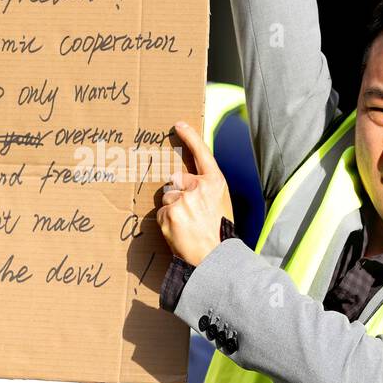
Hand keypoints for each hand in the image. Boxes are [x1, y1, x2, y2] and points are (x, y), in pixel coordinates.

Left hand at [156, 121, 233, 265]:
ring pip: (167, 198)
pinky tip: (179, 232)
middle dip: (179, 194)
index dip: (190, 136)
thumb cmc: (220, 232)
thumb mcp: (222, 203)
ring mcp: (183, 198)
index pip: (201, 153)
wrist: (216, 258)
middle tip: (191, 215)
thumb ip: (207, 188)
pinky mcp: (169, 212)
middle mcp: (199, 186)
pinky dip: (166, 222)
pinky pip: (161, 213)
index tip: (178, 125)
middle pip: (176, 180)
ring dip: (172, 210)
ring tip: (187, 227)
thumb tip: (188, 181)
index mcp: (215, 182)